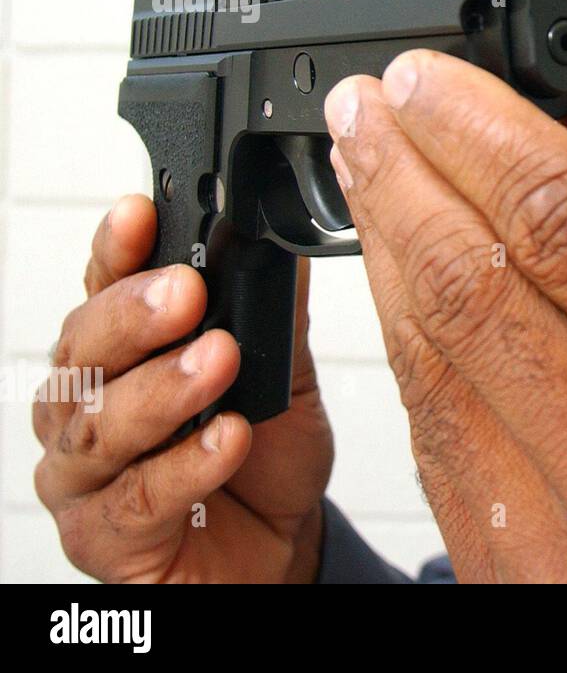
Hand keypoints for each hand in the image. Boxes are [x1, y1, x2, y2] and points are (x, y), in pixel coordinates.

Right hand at [33, 196, 333, 581]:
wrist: (276, 548)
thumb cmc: (264, 458)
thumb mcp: (284, 375)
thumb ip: (274, 317)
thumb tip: (286, 246)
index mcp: (121, 351)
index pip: (103, 287)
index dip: (117, 249)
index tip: (140, 213)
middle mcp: (86, 405)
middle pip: (85, 349)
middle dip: (134, 314)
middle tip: (185, 291)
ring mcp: (85, 475)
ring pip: (102, 423)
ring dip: (163, 386)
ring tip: (219, 361)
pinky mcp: (104, 537)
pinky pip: (137, 498)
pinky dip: (186, 465)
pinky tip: (227, 439)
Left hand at [325, 52, 566, 581]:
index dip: (480, 132)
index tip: (432, 81)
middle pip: (476, 286)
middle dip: (404, 171)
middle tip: (369, 105)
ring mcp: (566, 543)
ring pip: (429, 355)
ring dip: (387, 243)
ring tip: (370, 166)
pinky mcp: (513, 573)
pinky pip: (430, 428)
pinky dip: (406, 330)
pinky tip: (401, 268)